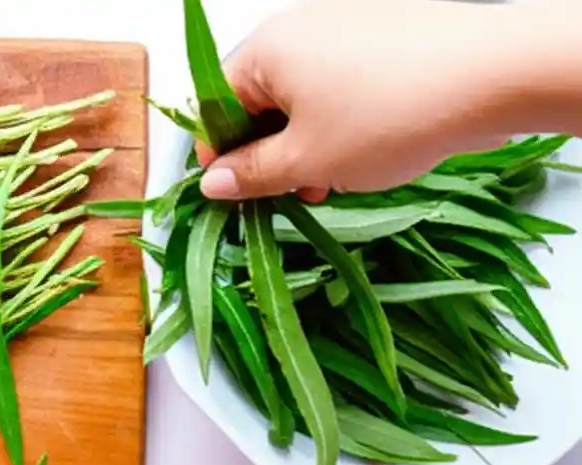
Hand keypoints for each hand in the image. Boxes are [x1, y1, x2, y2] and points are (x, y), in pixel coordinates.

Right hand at [196, 0, 568, 201]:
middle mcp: (298, 27)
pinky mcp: (384, 34)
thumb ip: (252, 175)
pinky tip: (367, 150)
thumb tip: (213, 184)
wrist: (496, 73)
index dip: (219, 156)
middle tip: (292, 194)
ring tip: (335, 179)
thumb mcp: (308, 162)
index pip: (214, 106)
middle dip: (268, 152)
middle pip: (258, 100)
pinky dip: (341, 119)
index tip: (236, 194)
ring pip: (302, 96)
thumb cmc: (390, 115)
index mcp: (265, 50)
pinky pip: (341, 82)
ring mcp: (344, 25)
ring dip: (306, 143)